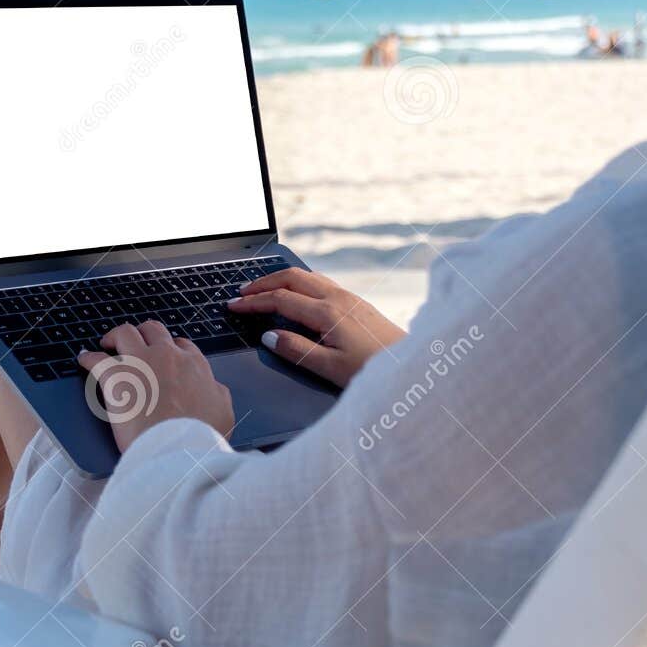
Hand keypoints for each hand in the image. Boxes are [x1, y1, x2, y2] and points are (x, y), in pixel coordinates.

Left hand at [78, 321, 234, 453]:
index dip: (169, 348)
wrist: (177, 448)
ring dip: (115, 336)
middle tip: (134, 343)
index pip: (181, 345)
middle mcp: (168, 355)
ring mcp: (141, 362)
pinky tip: (84, 359)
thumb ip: (217, 394)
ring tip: (107, 342)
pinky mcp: (116, 375)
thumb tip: (214, 388)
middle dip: (143, 334)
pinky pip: (96, 358)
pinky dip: (88, 357)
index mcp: (194, 365)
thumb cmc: (199, 436)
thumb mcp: (223, 413)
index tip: (161, 355)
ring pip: (125, 332)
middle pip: (153, 330)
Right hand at [227, 268, 405, 387]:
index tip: (233, 305)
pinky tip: (298, 293)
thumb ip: (296, 350)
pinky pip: (322, 282)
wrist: (413, 366)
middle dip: (263, 282)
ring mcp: (349, 297)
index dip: (253, 302)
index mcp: (327, 312)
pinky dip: (300, 282)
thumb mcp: (330, 368)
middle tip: (241, 292)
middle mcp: (338, 298)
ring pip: (307, 276)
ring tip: (263, 288)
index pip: (280, 299)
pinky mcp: (358, 302)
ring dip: (281, 279)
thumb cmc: (373, 370)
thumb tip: (270, 336)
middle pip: (291, 277)